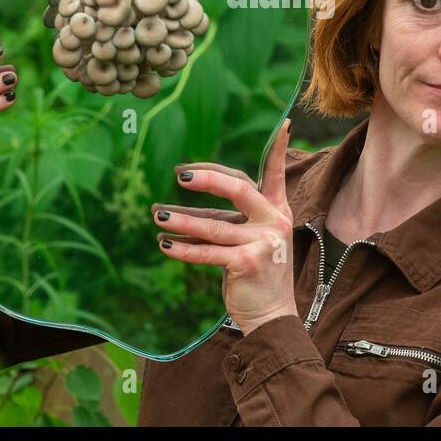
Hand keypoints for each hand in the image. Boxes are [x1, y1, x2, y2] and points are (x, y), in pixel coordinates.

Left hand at [152, 119, 297, 335]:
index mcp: (278, 211)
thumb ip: (233, 219)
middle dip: (208, 178)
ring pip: (214, 226)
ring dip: (181, 220)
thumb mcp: (252, 240)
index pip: (275, 174)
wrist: (272, 317)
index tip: (283, 124)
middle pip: (238, 189)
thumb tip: (190, 202)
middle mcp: (274, 222)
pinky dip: (183, 248)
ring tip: (157, 214)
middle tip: (181, 174)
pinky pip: (207, 252)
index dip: (277, 150)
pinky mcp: (247, 263)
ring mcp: (263, 243)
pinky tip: (164, 244)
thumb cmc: (257, 275)